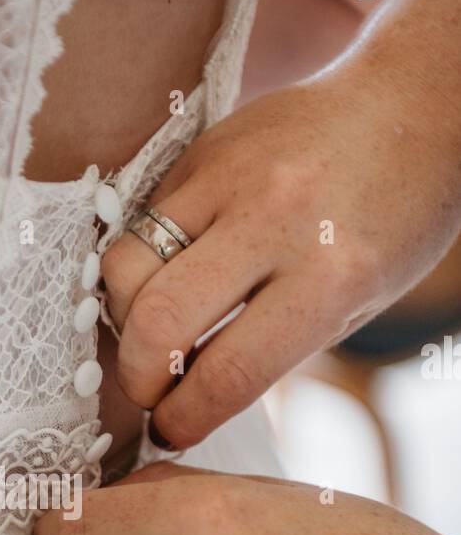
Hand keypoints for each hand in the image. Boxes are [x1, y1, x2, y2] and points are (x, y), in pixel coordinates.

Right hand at [102, 64, 460, 449]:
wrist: (409, 105)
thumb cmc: (393, 221)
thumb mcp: (355, 301)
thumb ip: (273, 346)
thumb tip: (188, 397)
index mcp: (330, 275)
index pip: (228, 372)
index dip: (184, 417)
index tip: (170, 429)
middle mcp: (274, 221)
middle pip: (158, 322)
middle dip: (137, 378)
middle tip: (147, 392)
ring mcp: (229, 177)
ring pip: (126, 267)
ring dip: (125, 320)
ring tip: (151, 335)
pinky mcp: (200, 152)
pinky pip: (137, 224)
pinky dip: (139, 269)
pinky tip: (163, 282)